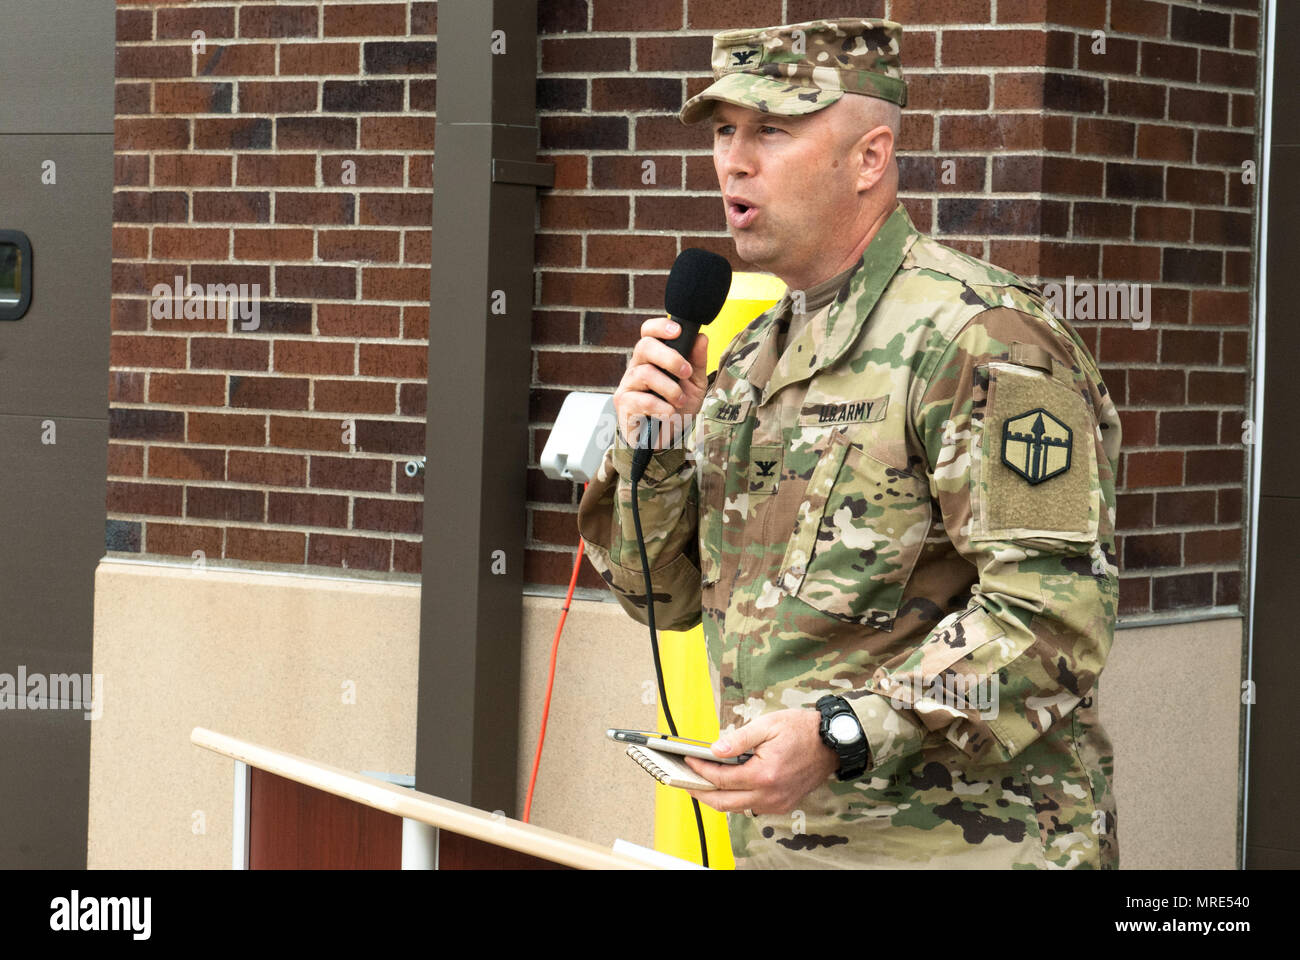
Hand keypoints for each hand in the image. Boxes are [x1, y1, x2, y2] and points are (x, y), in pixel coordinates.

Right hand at [612, 317, 708, 450]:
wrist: (667, 440)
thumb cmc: (678, 408)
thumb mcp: (695, 385)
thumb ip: (697, 362)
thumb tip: (701, 338)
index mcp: (652, 358)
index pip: (648, 332)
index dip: (659, 326)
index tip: (677, 331)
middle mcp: (637, 367)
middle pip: (644, 346)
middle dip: (669, 357)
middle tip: (686, 372)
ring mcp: (628, 385)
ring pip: (645, 373)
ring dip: (669, 388)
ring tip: (680, 401)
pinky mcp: (623, 405)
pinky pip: (642, 400)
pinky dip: (661, 407)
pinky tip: (668, 414)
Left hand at [682, 709, 839, 814]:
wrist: (832, 743)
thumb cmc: (801, 730)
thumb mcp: (767, 725)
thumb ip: (738, 739)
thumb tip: (714, 750)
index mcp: (765, 774)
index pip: (722, 779)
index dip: (701, 771)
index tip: (688, 760)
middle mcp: (770, 794)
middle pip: (724, 803)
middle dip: (700, 792)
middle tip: (685, 780)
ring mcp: (777, 802)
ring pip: (736, 808)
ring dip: (717, 797)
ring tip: (701, 782)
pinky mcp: (782, 804)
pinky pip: (751, 806)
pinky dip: (735, 798)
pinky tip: (727, 784)